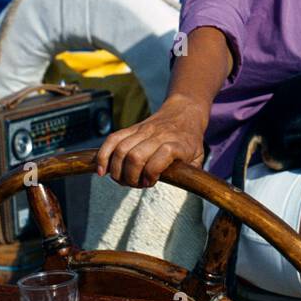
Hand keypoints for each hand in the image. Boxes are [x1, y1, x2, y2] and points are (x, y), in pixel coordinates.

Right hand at [94, 95, 208, 189]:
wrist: (183, 112)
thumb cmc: (190, 140)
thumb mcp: (198, 157)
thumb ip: (192, 174)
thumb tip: (182, 188)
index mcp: (176, 144)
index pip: (159, 158)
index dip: (151, 174)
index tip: (150, 182)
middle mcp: (158, 136)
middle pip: (135, 157)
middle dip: (131, 177)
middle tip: (136, 184)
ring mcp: (142, 130)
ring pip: (121, 149)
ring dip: (117, 170)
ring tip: (122, 179)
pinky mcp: (131, 128)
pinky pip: (112, 140)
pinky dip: (103, 155)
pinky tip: (102, 171)